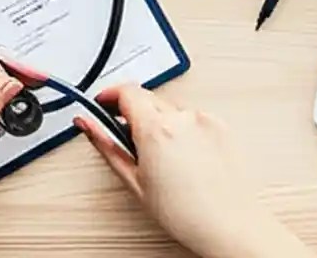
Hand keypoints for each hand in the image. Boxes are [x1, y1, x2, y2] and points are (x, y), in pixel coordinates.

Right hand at [77, 85, 315, 257]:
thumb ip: (107, 146)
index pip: (127, 92)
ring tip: (160, 156)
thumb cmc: (185, 212)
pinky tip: (183, 156)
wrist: (227, 223)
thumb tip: (89, 126)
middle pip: (149, 98)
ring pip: (172, 108)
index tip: (103, 103)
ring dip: (160, 121)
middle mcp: (183, 118)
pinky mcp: (222, 127)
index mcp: (157, 129)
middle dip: (133, 111)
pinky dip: (183, 129)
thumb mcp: (134, 181)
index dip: (110, 95)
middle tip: (125, 134)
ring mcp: (206, 120)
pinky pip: (194, 118)